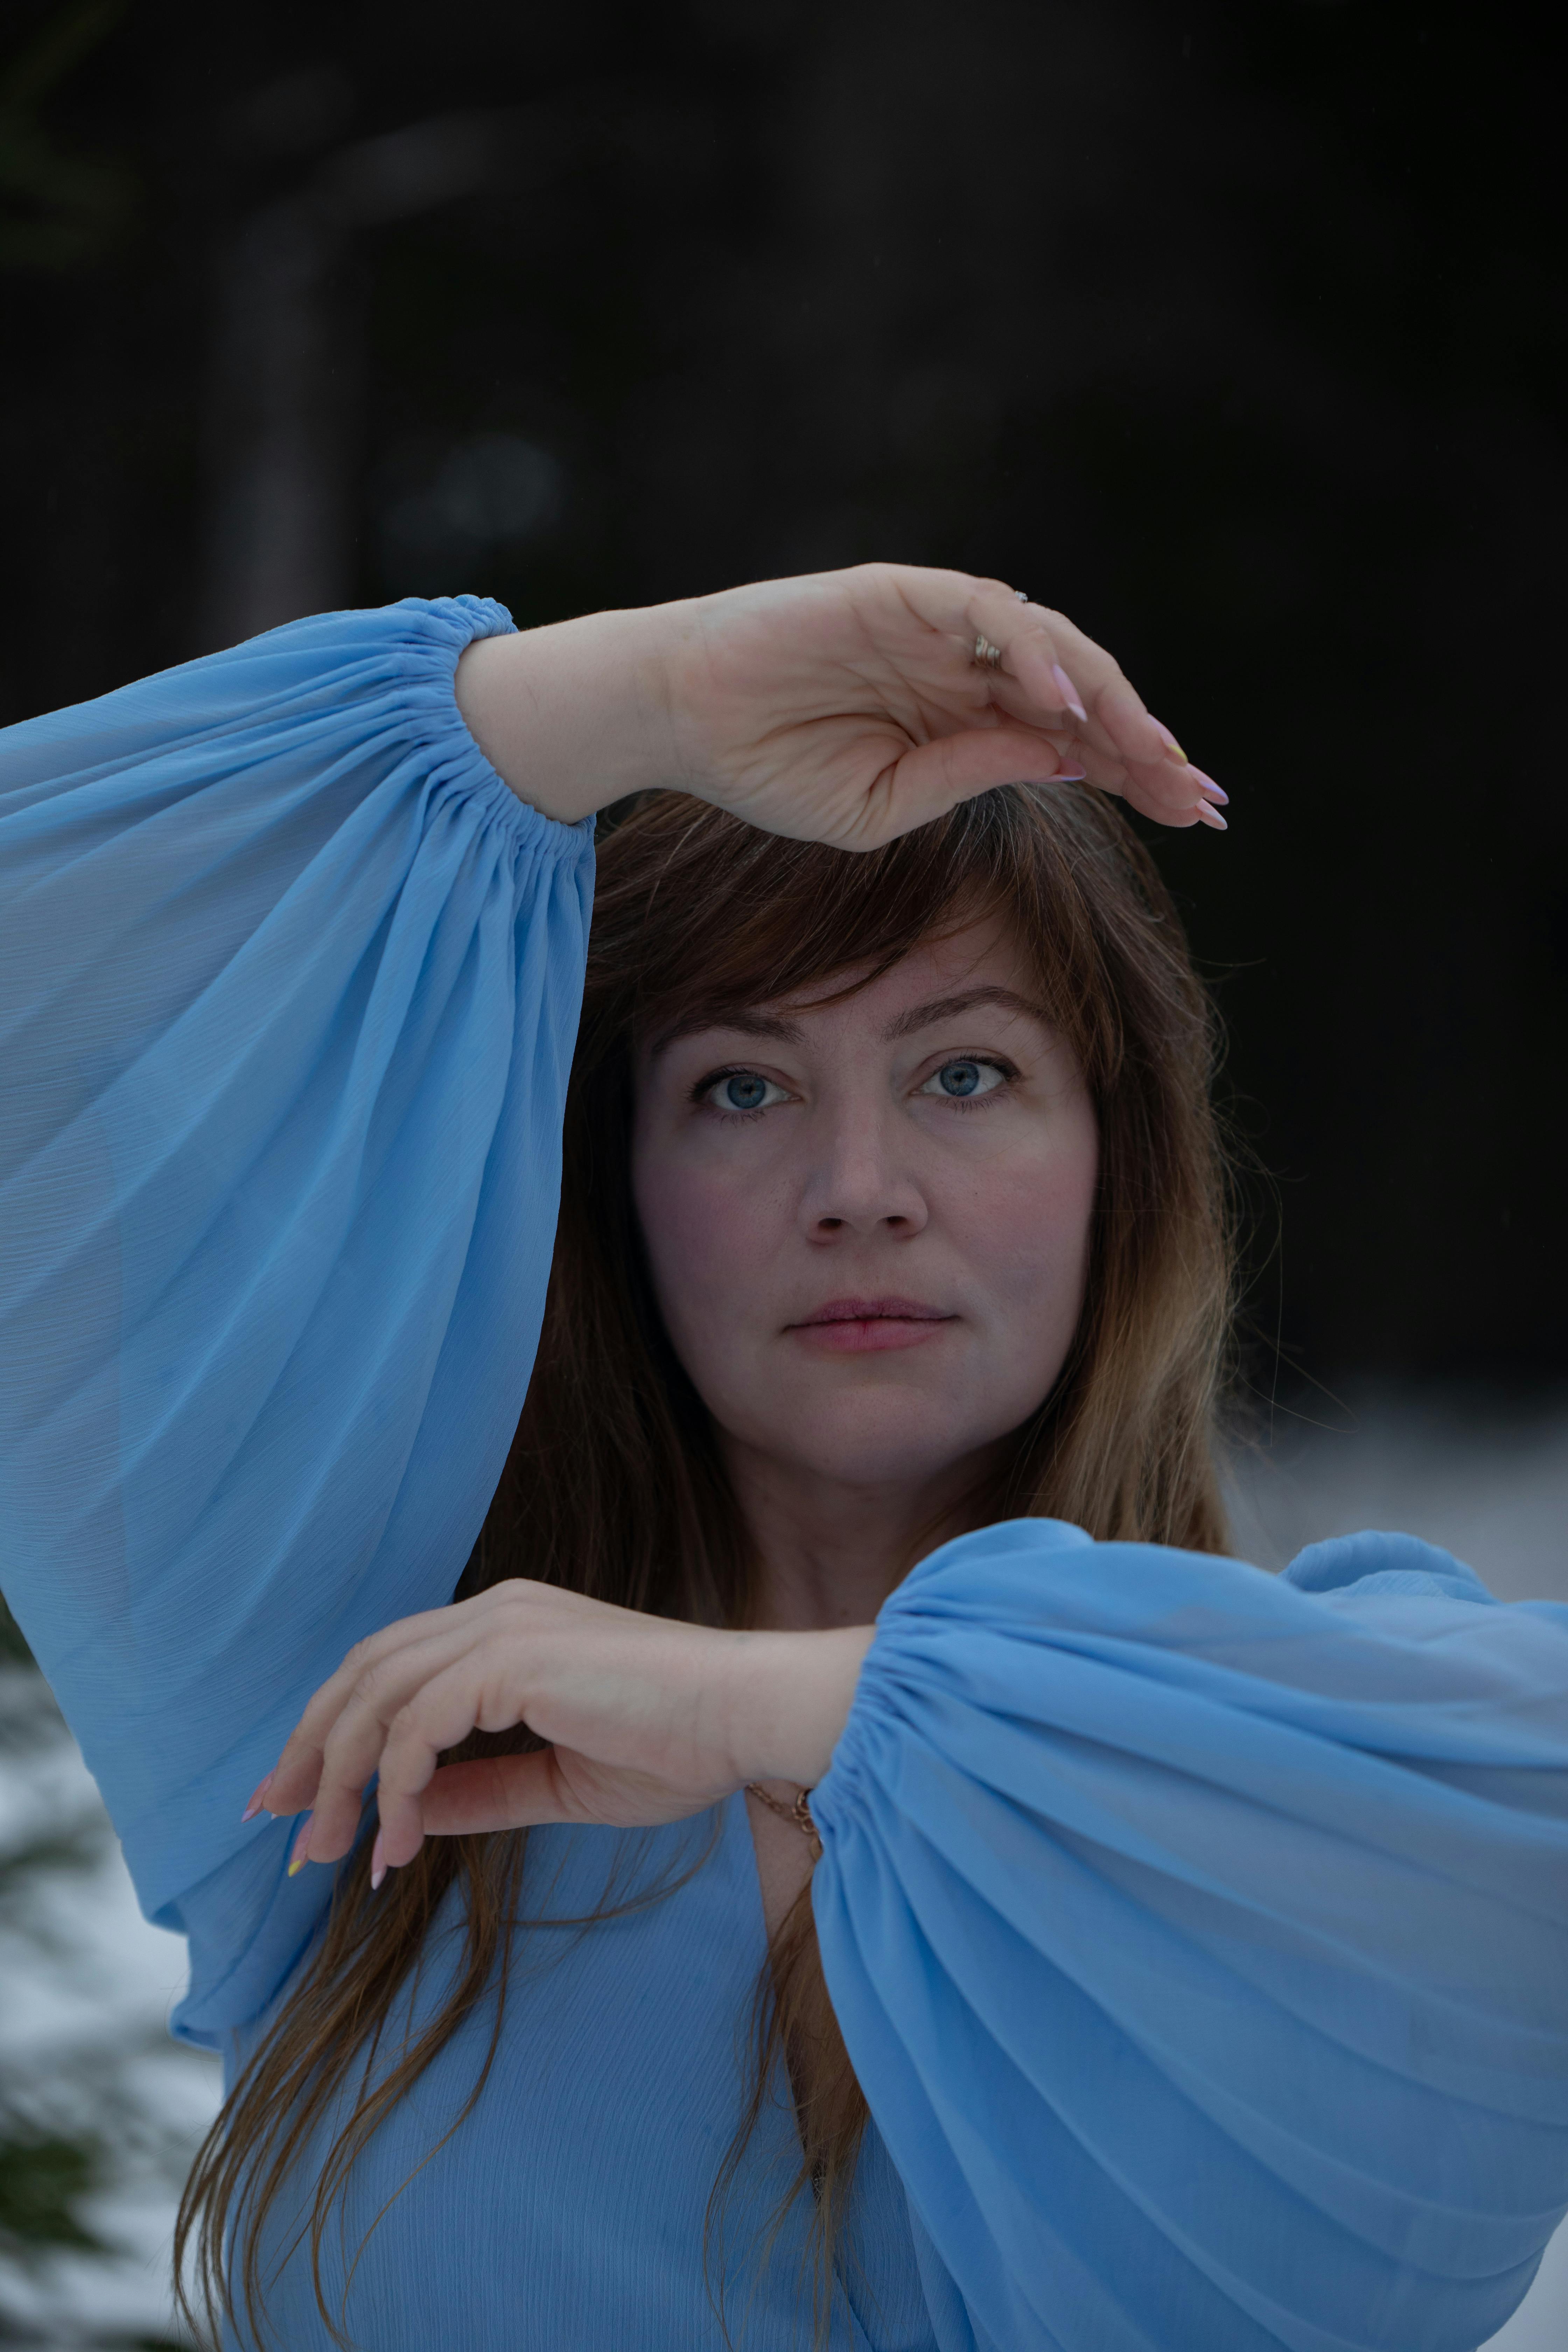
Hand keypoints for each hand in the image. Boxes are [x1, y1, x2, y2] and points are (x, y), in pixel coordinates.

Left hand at [250, 1581, 874, 1882]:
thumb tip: (409, 1814)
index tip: (301, 1798)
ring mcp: (502, 1627)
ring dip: (342, 1778)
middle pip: (364, 1671)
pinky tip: (398, 1843)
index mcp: (507, 1626)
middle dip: (312, 1749)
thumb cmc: (679, 1747)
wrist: (748, 1717)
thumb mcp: (558, 1782)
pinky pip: (418, 1728)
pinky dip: (395, 1786)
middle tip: (277, 1821)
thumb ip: (481, 1791)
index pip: (390, 1666)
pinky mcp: (513, 1659)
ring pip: (377, 1696)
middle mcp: (494, 1611)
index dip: (336, 1729)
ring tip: (329, 1851)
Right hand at [454, 563, 1222, 845]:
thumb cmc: (767, 768)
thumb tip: (1065, 763)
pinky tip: (1067, 704)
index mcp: (964, 718)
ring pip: (1051, 648)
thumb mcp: (882, 807)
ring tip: (1153, 756)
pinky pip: (983, 614)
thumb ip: (970, 775)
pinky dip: (1031, 652)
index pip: (1072, 740)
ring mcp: (935, 625)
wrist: (677, 720)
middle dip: (1145, 746)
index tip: (1195, 814)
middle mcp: (964, 666)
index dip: (1136, 773)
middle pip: (1081, 696)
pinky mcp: (898, 594)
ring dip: (1109, 700)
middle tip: (1202, 798)